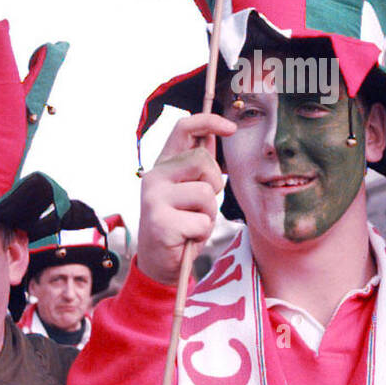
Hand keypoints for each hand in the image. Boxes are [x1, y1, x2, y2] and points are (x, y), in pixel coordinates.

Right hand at [136, 112, 235, 285]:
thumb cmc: (181, 224)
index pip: (183, 129)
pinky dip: (202, 233)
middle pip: (202, 160)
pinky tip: (187, 238)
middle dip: (214, 184)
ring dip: (209, 214)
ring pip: (205, 193)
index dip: (209, 121)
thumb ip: (198, 168)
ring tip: (193, 224)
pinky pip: (202, 221)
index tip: (231, 128)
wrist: (159, 262)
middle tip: (201, 207)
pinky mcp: (160, 222)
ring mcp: (154, 199)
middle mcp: (154, 177)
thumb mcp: (190, 192)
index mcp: (163, 165)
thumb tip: (212, 136)